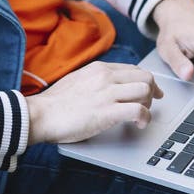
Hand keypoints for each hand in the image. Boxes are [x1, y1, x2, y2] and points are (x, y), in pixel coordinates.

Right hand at [26, 61, 162, 144]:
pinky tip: (139, 124)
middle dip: (152, 91)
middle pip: (145, 77)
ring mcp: (107, 93)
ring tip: (141, 115)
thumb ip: (95, 79)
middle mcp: (106, 77)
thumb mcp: (77, 79)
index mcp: (99, 68)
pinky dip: (144, 118)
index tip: (151, 92)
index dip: (146, 81)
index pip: (133, 69)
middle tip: (149, 105)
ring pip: (145, 90)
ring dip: (149, 105)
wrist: (42, 114)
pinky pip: (138, 110)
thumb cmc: (55, 102)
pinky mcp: (107, 112)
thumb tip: (109, 85)